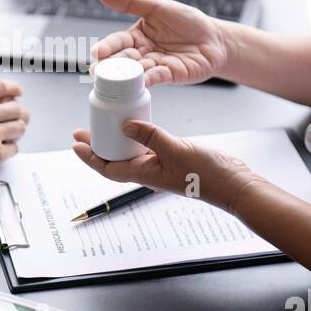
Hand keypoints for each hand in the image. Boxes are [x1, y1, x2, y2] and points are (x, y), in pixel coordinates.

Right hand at [0, 79, 30, 189]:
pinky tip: (1, 151)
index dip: (13, 88)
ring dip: (16, 132)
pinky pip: (14, 147)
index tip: (19, 92)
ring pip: (19, 127)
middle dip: (19, 114)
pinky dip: (9, 150)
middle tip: (19, 119)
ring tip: (10, 136)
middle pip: (14, 108)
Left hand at [71, 120, 261, 213]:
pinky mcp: (173, 158)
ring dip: (116, 141)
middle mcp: (149, 172)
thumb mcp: (175, 149)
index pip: (108, 168)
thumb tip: (124, 125)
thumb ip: (150, 136)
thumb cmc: (207, 175)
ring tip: (105, 126)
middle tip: (84, 131)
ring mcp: (161, 166)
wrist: (234, 184)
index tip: (76, 144)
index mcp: (145, 174)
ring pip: (131, 154)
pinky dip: (138, 137)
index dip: (89, 157)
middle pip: (115, 160)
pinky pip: (148, 148)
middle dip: (98, 146)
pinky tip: (137, 126)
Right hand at [88, 0, 231, 85]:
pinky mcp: (171, 76)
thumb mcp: (157, 7)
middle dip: (110, 67)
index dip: (105, 48)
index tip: (96, 53)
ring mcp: (156, 66)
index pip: (116, 42)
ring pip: (137, 72)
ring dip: (126, 76)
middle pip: (122, 61)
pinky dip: (149, 79)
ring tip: (116, 80)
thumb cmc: (186, 21)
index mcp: (136, 36)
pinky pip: (157, 77)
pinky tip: (141, 81)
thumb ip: (130, 2)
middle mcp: (143, 53)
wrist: (214, 37)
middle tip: (98, 72)